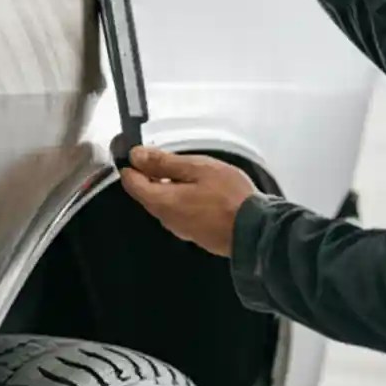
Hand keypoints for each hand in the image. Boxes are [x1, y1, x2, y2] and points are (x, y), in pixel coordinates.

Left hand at [119, 146, 256, 257]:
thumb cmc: (230, 197)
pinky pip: (177, 211)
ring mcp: (179, 228)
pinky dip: (180, 197)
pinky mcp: (193, 233)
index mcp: (161, 201)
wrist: (255, 231)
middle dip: (149, 174)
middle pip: (145, 193)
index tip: (138, 152)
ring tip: (186, 170)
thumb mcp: (198, 168)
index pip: (131, 183)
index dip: (131, 164)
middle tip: (166, 157)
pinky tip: (197, 189)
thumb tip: (136, 156)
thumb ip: (164, 162)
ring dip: (167, 185)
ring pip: (162, 202)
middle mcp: (165, 218)